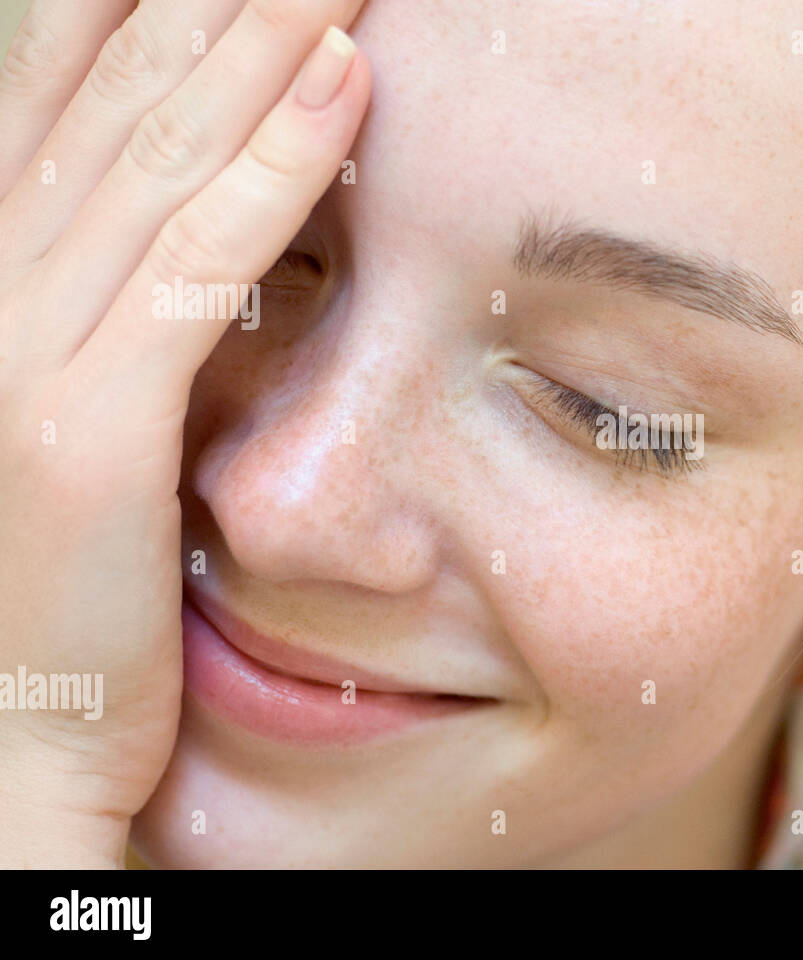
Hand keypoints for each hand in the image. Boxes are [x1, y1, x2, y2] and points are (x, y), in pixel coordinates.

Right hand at [0, 0, 370, 866]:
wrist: (10, 733)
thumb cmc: (58, 581)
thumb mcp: (77, 410)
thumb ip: (127, 308)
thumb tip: (221, 223)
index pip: (60, 80)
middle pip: (114, 85)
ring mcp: (25, 350)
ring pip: (158, 151)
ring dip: (259, 37)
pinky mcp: (87, 429)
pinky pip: (199, 267)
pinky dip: (272, 169)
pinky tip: (342, 86)